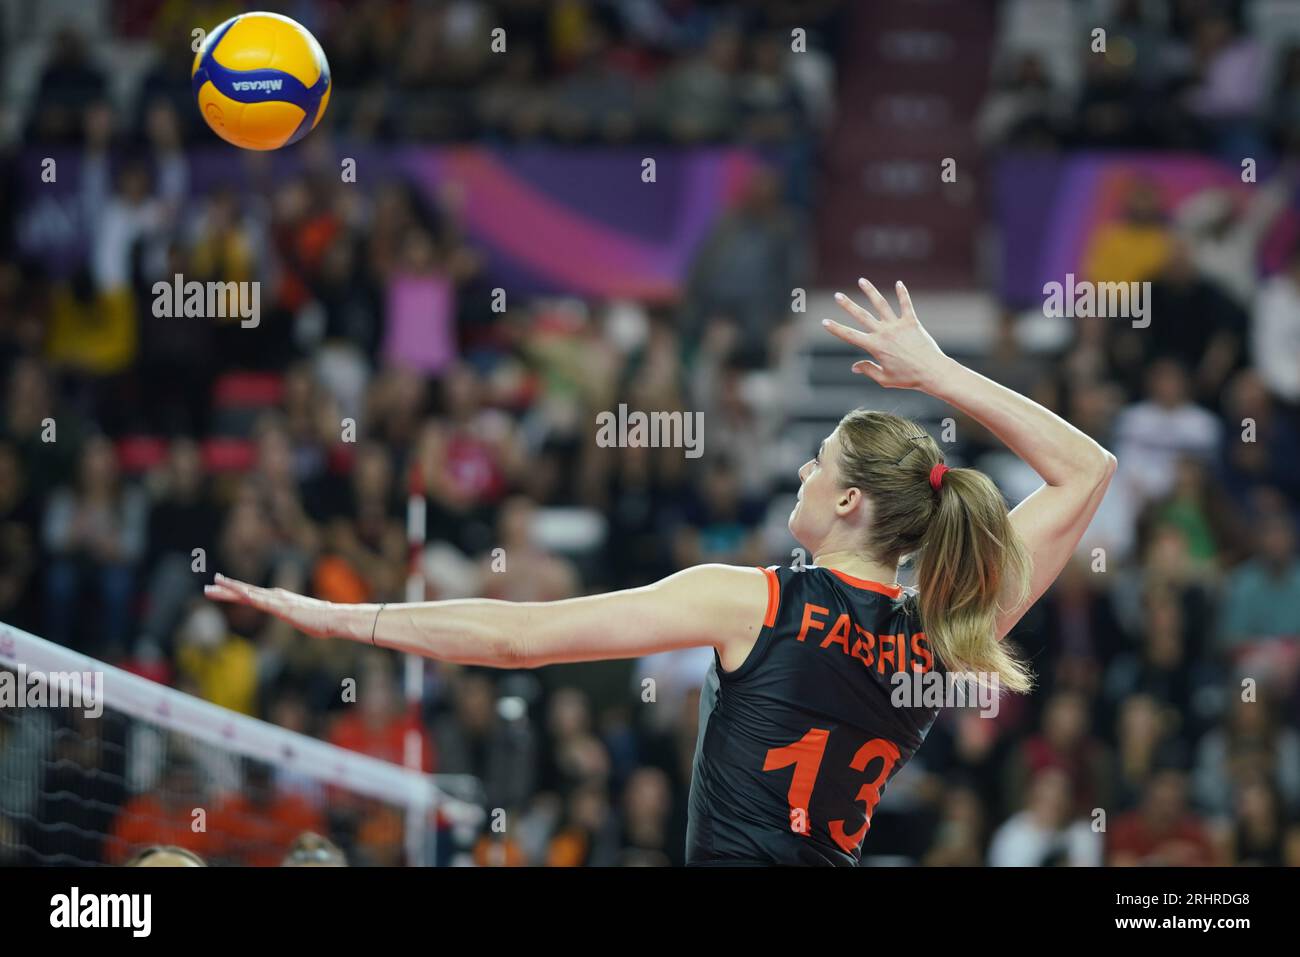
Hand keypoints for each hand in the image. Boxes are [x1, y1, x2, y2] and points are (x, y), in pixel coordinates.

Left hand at [204, 573, 338, 638]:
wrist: (335, 619)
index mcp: (282, 600)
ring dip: (228, 590)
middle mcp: (277, 596)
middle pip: (247, 592)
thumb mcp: (311, 621)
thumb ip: (309, 618)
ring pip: (247, 593)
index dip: (239, 592)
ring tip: (210, 588)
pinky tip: (233, 592)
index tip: (226, 589)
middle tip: (210, 585)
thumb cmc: (326, 621)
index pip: (256, 595)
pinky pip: (256, 600)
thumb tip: (319, 621)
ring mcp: (277, 600)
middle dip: (227, 589)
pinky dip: (243, 594)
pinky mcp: (279, 607)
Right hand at [821, 279, 949, 390]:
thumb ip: (868, 370)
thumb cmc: (908, 378)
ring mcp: (898, 326)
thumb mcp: (884, 379)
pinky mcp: (912, 322)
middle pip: (862, 316)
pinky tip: (899, 283)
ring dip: (870, 292)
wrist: (932, 372)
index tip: (824, 321)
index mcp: (875, 347)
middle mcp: (884, 333)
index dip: (836, 328)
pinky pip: (906, 305)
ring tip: (861, 281)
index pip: (850, 336)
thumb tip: (854, 367)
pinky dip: (902, 294)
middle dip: (848, 305)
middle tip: (837, 295)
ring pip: (881, 305)